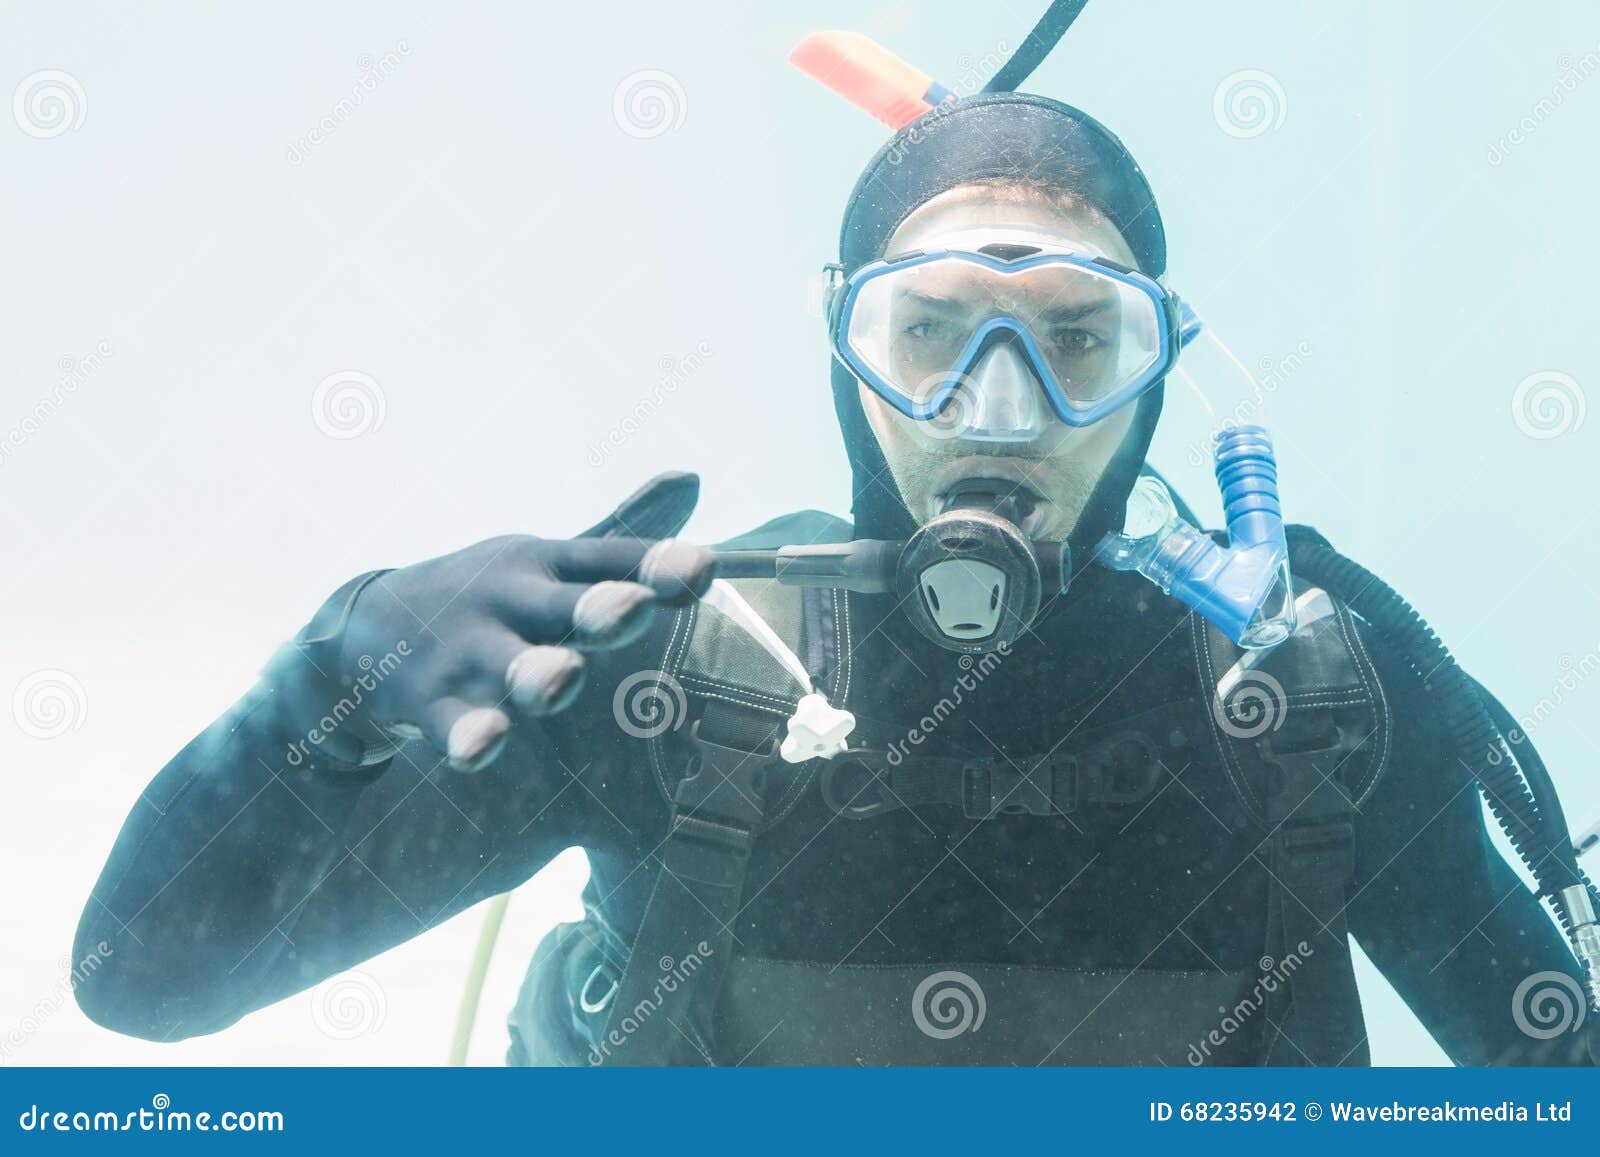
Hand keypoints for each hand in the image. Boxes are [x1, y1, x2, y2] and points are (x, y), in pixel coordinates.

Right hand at [280, 473, 711, 771]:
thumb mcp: (548, 561)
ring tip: (563, 678)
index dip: (656, 564)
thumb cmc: (488, 598)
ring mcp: (467, 648)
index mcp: (547, 564)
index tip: (704, 568)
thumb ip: (622, 534)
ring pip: (507, 665)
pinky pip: (452, 721)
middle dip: (599, 608)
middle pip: (560, 604)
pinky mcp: (428, 697)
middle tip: (635, 609)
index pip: (608, 558)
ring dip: (535, 673)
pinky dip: (467, 734)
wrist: (362, 632)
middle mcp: (510, 598)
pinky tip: (484, 746)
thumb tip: (694, 478)